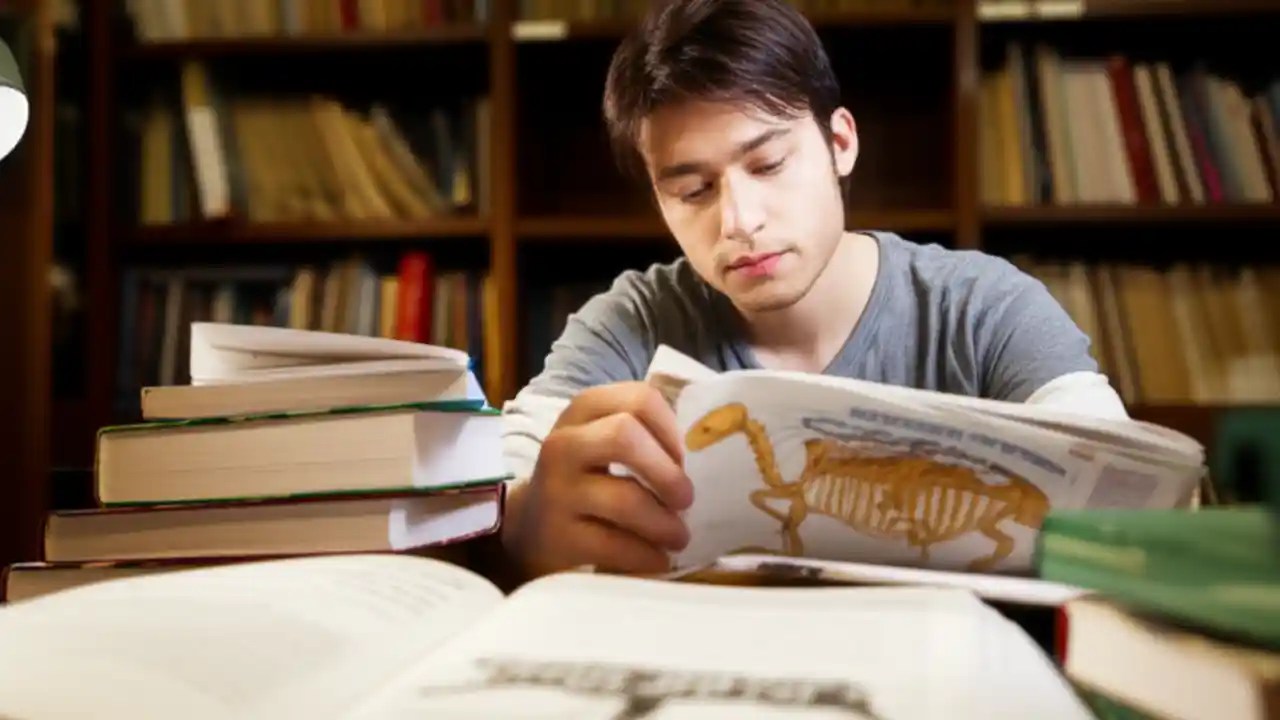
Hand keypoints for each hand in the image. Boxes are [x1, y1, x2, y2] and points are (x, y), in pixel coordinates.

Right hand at [501, 382, 693, 579]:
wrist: (530, 524)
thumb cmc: (585, 478)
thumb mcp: (602, 442)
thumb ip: (644, 438)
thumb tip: (704, 459)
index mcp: (583, 411)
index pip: (639, 399)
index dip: (671, 429)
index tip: (683, 459)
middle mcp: (564, 444)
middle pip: (625, 436)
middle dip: (667, 472)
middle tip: (685, 499)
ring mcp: (556, 491)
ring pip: (625, 499)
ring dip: (664, 523)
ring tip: (679, 537)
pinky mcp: (558, 537)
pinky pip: (614, 545)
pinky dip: (647, 556)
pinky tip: (657, 559)